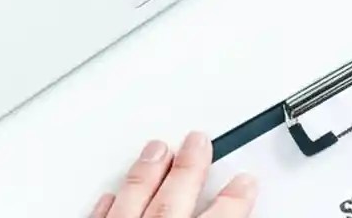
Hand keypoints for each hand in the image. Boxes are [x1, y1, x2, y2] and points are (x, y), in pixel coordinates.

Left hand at [91, 132, 256, 217]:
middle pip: (173, 199)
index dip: (235, 198)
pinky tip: (110, 195)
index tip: (244, 183)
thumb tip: (237, 213)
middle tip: (198, 141)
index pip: (220, 217)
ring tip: (156, 149)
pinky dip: (106, 207)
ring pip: (132, 200)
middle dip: (189, 167)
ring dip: (146, 174)